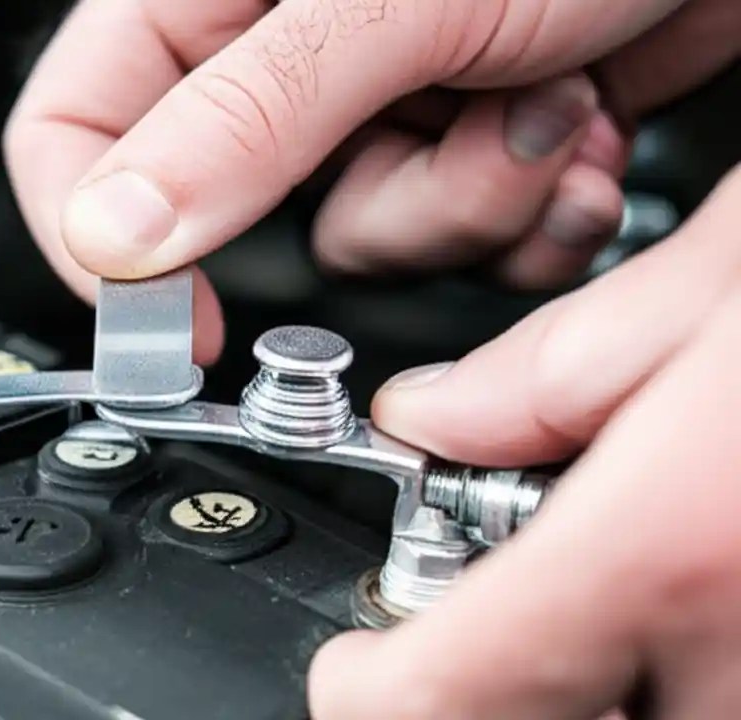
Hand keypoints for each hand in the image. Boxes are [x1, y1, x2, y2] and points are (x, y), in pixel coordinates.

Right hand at [4, 0, 739, 362]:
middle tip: (458, 128)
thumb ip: (242, 123)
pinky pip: (456, 241)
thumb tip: (112, 233)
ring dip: (476, 197)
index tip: (176, 327)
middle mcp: (282, 50)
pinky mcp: (462, 132)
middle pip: (243, 213)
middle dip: (383, 204)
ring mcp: (375, 97)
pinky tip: (584, 127)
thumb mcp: (391, 3)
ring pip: (367, 238)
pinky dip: (530, 213)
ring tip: (549, 97)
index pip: (71, 129)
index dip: (101, 242)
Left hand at [309, 166, 740, 718]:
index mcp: (671, 550)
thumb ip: (559, 368)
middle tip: (506, 606)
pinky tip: (687, 603)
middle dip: (492, 681)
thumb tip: (437, 415)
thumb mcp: (731, 282)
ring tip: (612, 596)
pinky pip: (705, 708)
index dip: (369, 691)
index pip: (435, 703)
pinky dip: (672, 676)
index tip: (358, 668)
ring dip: (587, 685)